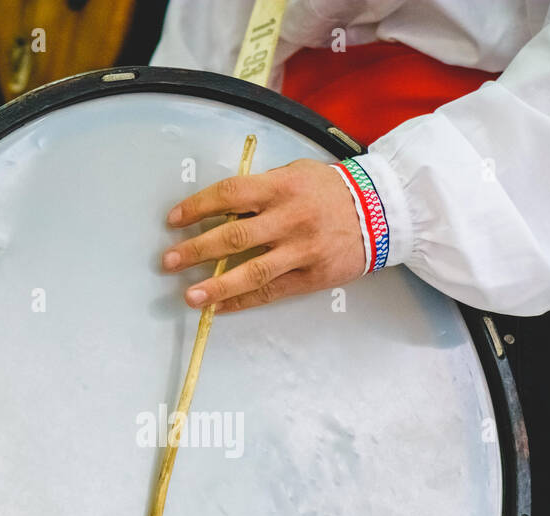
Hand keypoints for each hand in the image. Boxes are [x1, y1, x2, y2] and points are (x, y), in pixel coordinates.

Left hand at [162, 157, 366, 313]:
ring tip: (190, 296)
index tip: (173, 221)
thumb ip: (260, 190)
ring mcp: (302, 251)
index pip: (229, 195)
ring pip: (252, 272)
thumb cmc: (329, 190)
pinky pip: (272, 292)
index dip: (197, 208)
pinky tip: (220, 308)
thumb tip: (219, 210)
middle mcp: (289, 219)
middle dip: (196, 250)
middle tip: (168, 261)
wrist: (380, 210)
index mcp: (281, 187)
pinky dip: (244, 301)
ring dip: (217, 286)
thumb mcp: (295, 174)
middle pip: (234, 237)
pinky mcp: (312, 276)